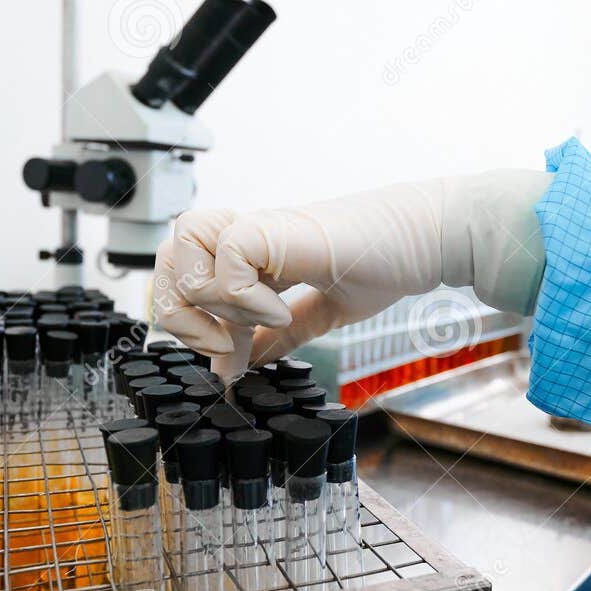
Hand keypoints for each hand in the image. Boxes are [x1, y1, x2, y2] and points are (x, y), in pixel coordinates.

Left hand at [152, 170, 549, 373]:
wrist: (426, 243)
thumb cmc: (384, 265)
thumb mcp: (321, 313)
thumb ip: (281, 334)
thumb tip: (245, 362)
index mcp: (251, 257)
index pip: (179, 276)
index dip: (190, 323)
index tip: (230, 358)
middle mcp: (246, 239)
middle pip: (164, 260)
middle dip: (182, 316)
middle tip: (226, 346)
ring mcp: (259, 230)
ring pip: (183, 248)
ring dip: (209, 301)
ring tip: (252, 324)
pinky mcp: (278, 229)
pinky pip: (229, 258)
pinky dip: (245, 296)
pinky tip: (279, 311)